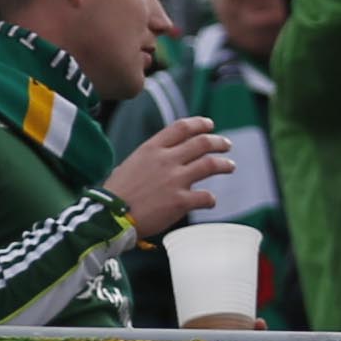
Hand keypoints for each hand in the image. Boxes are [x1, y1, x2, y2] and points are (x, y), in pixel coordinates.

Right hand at [108, 114, 234, 241]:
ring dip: (224, 164)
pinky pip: (206, 197)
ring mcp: (175, 180)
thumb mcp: (130, 164)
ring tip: (230, 166)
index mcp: (152, 148)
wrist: (110, 216)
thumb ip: (149, 159)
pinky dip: (211, 199)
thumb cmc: (116, 193)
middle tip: (226, 145)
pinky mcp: (180, 201)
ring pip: (210, 164)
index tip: (210, 125)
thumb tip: (160, 162)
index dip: (200, 124)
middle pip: (202, 142)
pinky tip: (210, 201)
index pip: (182, 127)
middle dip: (218, 142)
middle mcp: (166, 160)